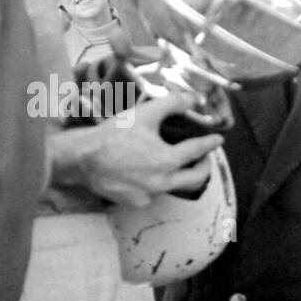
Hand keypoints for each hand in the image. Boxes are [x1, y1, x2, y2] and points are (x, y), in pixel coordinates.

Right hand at [61, 93, 223, 207]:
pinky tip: (149, 174)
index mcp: (168, 160)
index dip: (210, 143)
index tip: (218, 139)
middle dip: (204, 167)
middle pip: (195, 179)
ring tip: (176, 164)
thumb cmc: (113, 135)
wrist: (83, 159)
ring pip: (174, 187)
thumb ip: (172, 104)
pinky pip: (154, 194)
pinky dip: (157, 183)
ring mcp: (149, 195)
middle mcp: (162, 182)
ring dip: (180, 175)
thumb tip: (194, 98)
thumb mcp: (144, 114)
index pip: (197, 151)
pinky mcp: (136, 202)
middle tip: (204, 158)